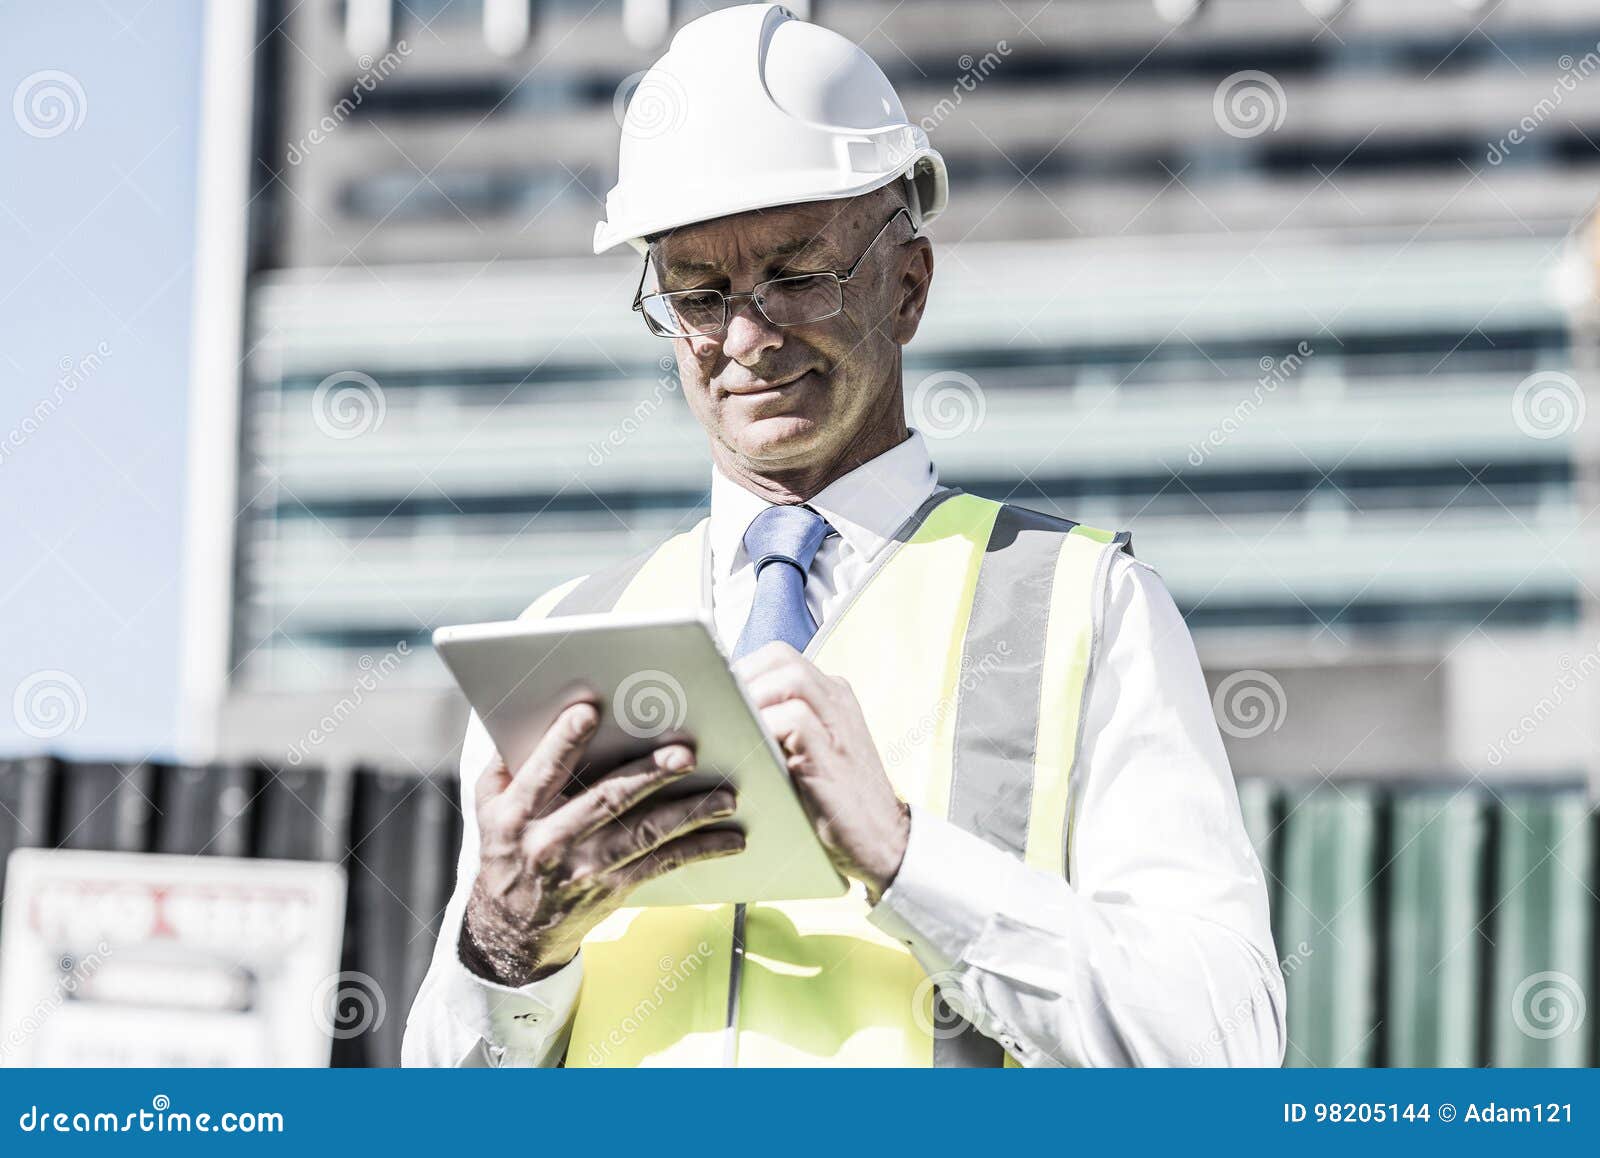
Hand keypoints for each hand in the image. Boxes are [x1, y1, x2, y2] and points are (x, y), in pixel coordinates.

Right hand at [461, 701, 745, 987]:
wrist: (512, 931)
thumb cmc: (506, 851)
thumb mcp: (489, 807)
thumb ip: (508, 765)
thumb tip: (530, 715)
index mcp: (517, 814)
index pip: (542, 772)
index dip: (563, 741)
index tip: (589, 710)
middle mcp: (552, 841)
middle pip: (605, 801)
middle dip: (647, 775)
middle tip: (684, 754)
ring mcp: (586, 868)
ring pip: (644, 834)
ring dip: (688, 814)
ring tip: (725, 797)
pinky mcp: (614, 887)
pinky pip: (662, 864)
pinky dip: (699, 850)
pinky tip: (731, 839)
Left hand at [735, 642, 910, 902]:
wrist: (881, 841)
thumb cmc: (831, 801)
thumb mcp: (803, 754)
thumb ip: (776, 728)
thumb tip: (717, 715)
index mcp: (829, 696)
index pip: (778, 658)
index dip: (743, 670)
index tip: (713, 694)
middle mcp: (837, 701)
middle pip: (781, 659)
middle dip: (742, 678)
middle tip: (714, 708)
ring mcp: (839, 723)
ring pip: (790, 678)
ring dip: (752, 698)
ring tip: (726, 724)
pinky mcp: (832, 752)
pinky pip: (796, 718)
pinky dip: (765, 726)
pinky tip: (746, 747)